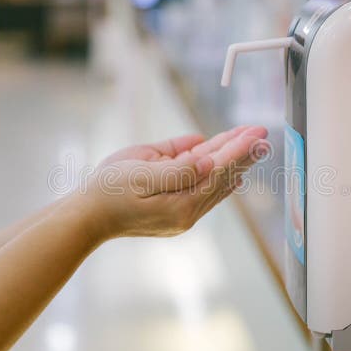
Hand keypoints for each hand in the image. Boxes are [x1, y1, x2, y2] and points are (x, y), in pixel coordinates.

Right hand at [73, 125, 268, 241]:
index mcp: (181, 203)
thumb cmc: (108, 191)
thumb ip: (177, 167)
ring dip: (235, 162)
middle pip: (223, 177)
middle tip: (264, 134)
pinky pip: (205, 189)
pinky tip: (235, 170)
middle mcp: (187, 212)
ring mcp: (182, 213)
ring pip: (216, 182)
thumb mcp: (139, 173)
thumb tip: (209, 159)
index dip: (238, 149)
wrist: (87, 217)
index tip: (256, 133)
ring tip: (255, 145)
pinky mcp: (176, 211)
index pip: (218, 171)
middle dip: (243, 153)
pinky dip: (221, 176)